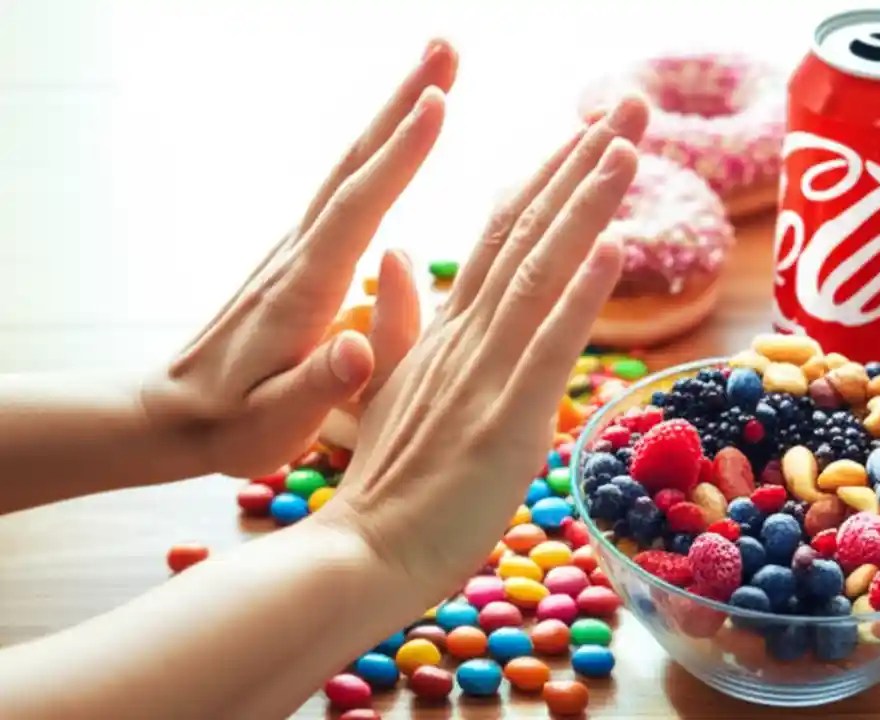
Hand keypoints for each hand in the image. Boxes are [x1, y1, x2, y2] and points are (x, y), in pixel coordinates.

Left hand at [141, 40, 457, 477]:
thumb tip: (358, 350)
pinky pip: (350, 187)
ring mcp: (298, 247)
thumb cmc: (230, 426)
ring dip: (394, 113)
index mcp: (301, 291)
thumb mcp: (270, 425)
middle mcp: (298, 254)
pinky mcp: (303, 252)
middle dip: (402, 104)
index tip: (437, 103)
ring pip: (352, 167)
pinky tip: (402, 130)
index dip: (398, 158)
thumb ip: (316, 388)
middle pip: (355, 164)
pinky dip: (381, 147)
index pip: (355, 211)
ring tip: (437, 68)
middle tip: (447, 49)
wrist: (174, 412)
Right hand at [315, 98, 647, 600]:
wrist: (362, 551)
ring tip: (626, 142)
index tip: (588, 131)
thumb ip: (395, 320)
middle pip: (531, 230)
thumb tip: (396, 255)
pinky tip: (613, 240)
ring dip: (588, 203)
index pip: (503, 235)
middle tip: (631, 101)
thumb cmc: (388, 480)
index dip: (548, 178)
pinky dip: (582, 291)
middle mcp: (470, 335)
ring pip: (542, 270)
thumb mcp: (384, 388)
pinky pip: (548, 343)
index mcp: (448, 329)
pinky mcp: (506, 419)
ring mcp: (487, 373)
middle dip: (583, 162)